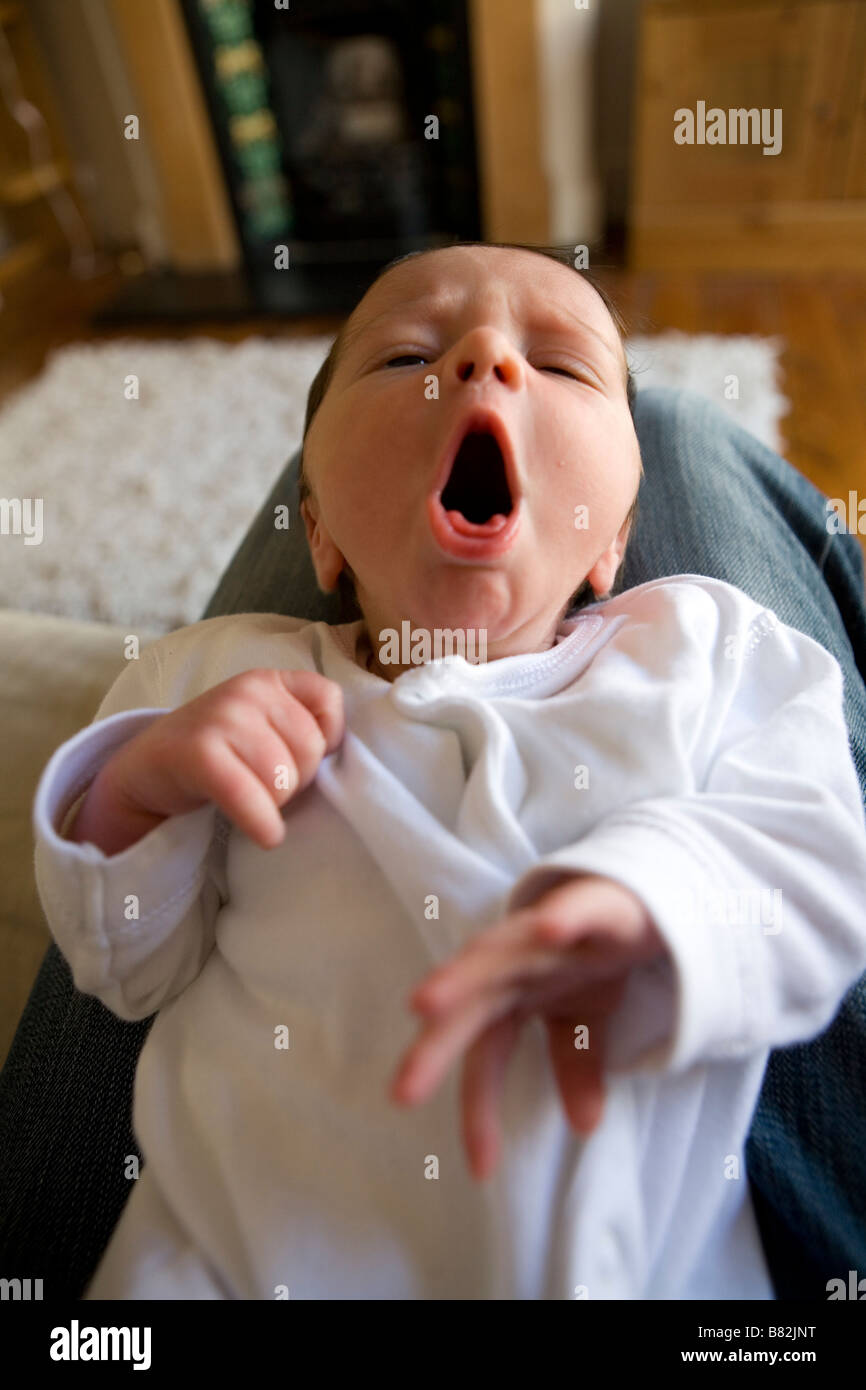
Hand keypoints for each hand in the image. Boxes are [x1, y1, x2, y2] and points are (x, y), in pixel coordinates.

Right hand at [69, 668, 344, 855]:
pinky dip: (262, 824)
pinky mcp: (198, 752)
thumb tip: (344, 765)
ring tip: (248, 797)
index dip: (325, 741)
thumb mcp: (263, 726)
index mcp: (269, 680)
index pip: (330, 702)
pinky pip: (250, 797)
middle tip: (262, 784)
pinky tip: (264, 834)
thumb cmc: (220, 754)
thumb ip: (303, 726)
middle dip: (295, 779)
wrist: (148, 770)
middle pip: (311, 751)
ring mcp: (221, 716)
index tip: (296, 758)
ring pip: (284, 778)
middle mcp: (248, 689)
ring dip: (273, 804)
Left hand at [389, 873, 666, 1179]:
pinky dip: (560, 918)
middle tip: (402, 1091)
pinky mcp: (589, 903)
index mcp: (512, 997)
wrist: (639, 894)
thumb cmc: (593, 953)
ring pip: (499, 951)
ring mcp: (547, 930)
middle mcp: (517, 963)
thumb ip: (574, 1066)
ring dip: (464, 973)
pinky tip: (549, 930)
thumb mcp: (583, 1018)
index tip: (480, 1169)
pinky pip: (574, 910)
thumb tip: (583, 1127)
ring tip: (427, 1003)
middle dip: (435, 1045)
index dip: (480, 1109)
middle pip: (470, 1008)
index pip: (486, 1057)